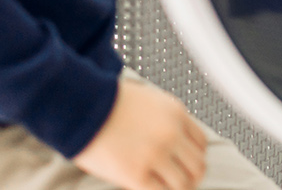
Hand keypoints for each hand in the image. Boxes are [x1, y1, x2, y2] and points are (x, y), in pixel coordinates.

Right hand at [75, 78, 206, 189]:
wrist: (81, 105)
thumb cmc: (108, 103)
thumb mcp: (148, 101)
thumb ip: (167, 120)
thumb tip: (177, 146)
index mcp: (176, 113)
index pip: (201, 144)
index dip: (194, 157)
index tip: (185, 164)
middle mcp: (171, 134)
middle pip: (197, 167)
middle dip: (190, 177)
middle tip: (179, 182)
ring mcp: (155, 155)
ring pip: (183, 185)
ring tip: (163, 187)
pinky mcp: (136, 174)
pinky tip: (147, 188)